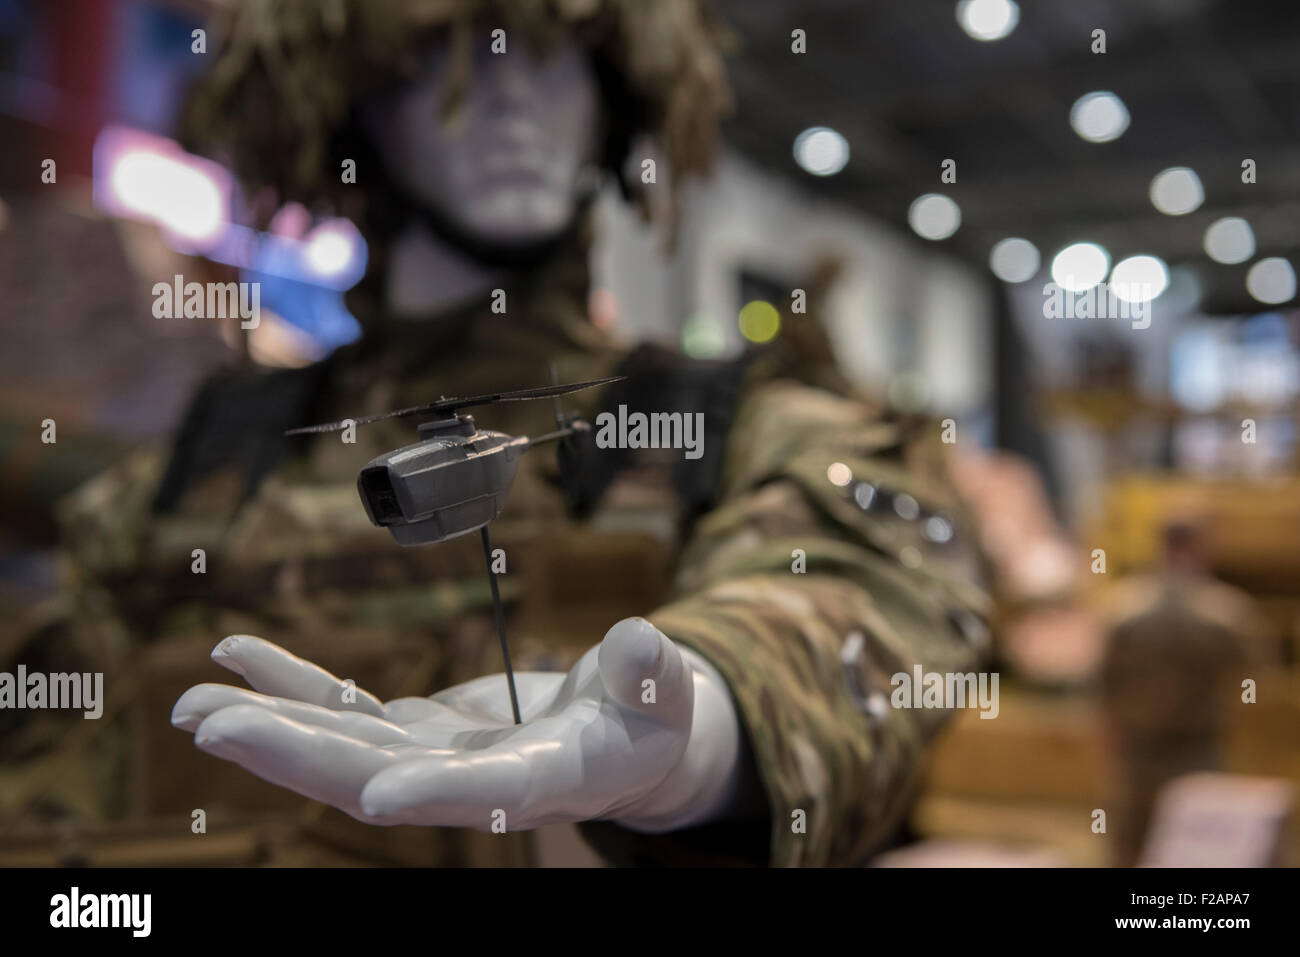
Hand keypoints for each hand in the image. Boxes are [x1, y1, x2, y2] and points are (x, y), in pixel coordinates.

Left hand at [171, 618, 744, 832]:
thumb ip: (653, 674)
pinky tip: (239, 656)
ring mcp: (436, 757)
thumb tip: (641, 644)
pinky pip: (345, 707)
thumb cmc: (650, 719)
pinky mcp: (416, 731)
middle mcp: (474, 780)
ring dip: (268, 724)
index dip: (435, 793)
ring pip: (343, 746)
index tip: (372, 794)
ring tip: (190, 704)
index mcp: (548, 777)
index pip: (488, 793)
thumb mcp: (666, 696)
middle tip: (213, 727)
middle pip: (378, 774)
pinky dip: (293, 683)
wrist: (617, 741)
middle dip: (295, 753)